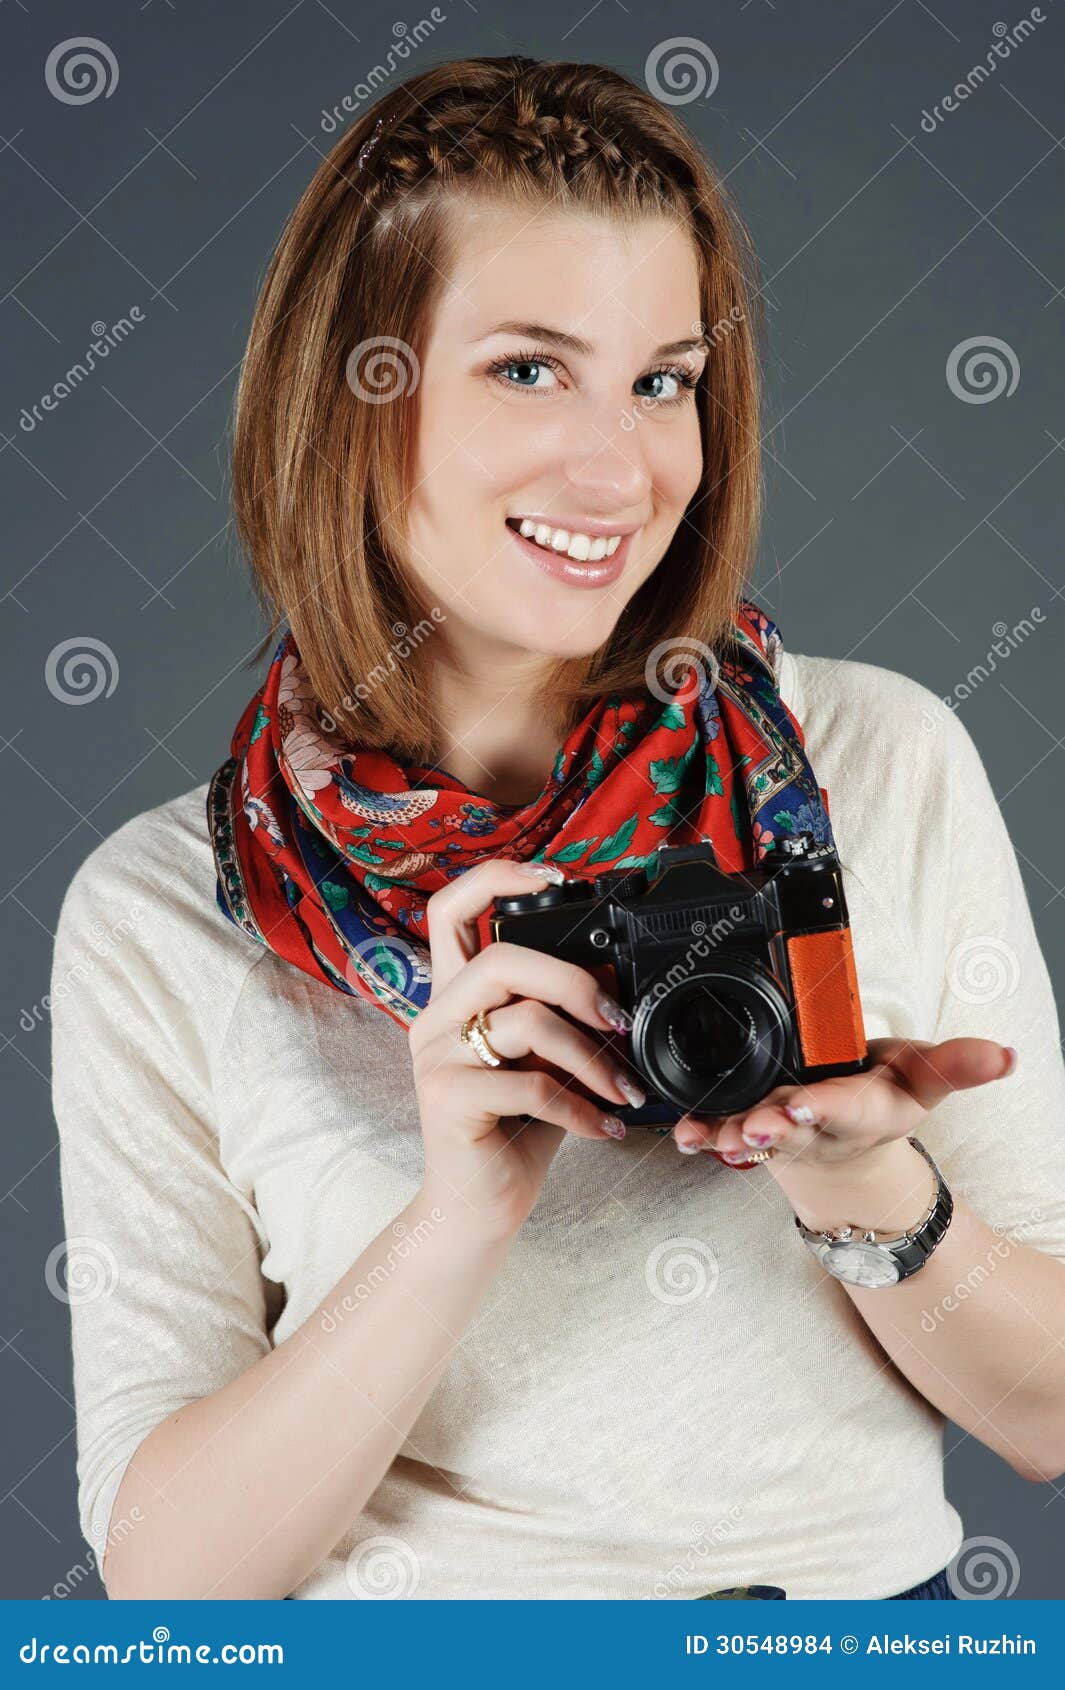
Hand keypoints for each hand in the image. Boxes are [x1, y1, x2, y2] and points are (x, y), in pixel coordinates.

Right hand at [408, 858, 645, 1243]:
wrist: (477, 1206)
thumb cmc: (515, 1127)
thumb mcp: (545, 1059)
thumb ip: (562, 1015)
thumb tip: (615, 973)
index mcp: (455, 994)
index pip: (451, 910)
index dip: (497, 878)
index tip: (555, 875)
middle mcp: (435, 1016)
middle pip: (502, 958)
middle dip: (575, 982)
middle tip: (617, 1021)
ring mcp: (436, 1056)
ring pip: (527, 1023)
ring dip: (592, 1058)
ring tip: (623, 1089)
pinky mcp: (448, 1099)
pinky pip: (532, 1086)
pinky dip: (580, 1109)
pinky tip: (602, 1128)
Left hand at [671, 1036, 1016, 1179]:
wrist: (846, 1144)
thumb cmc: (882, 1098)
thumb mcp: (923, 1080)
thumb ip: (958, 1064)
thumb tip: (1007, 1056)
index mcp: (859, 1111)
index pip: (843, 1109)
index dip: (822, 1109)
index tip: (801, 1104)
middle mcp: (813, 1127)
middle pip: (789, 1129)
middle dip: (770, 1129)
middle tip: (753, 1127)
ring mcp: (776, 1132)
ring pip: (750, 1137)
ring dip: (729, 1136)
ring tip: (712, 1136)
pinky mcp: (746, 1128)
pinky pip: (718, 1133)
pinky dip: (699, 1135)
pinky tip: (681, 1133)